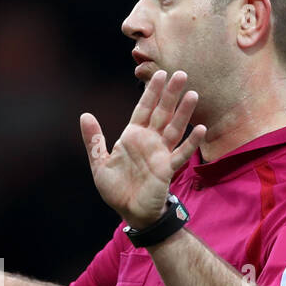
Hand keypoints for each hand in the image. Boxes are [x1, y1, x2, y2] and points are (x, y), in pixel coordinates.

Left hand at [80, 69, 206, 228]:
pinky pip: (180, 153)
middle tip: (181, 74)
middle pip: (162, 113)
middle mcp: (149, 141)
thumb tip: (85, 115)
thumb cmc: (117, 188)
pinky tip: (200, 129)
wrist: (129, 211)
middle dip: (170, 95)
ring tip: (192, 94)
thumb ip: (94, 140)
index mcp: (133, 136)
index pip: (144, 109)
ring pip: (174, 129)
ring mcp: (160, 153)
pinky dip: (191, 142)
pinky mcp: (167, 169)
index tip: (159, 74)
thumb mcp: (99, 164)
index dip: (151, 92)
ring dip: (183, 113)